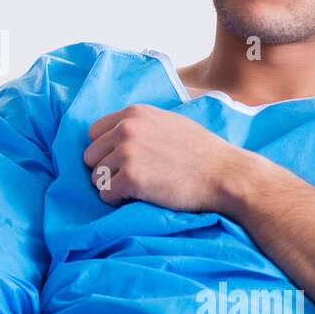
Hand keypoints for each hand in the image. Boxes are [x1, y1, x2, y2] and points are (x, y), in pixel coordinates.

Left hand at [83, 103, 244, 211]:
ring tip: (138, 188)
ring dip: (113, 186)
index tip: (122, 161)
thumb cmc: (201, 152)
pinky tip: (138, 197)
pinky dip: (118, 200)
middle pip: (90, 155)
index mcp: (133, 113)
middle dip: (106, 169)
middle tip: (131, 179)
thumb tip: (117, 133)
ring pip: (96, 176)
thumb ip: (141, 125)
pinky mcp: (129, 178)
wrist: (224, 174)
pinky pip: (105, 194)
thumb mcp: (168, 122)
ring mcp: (126, 153)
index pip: (94, 132)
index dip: (106, 150)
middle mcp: (125, 129)